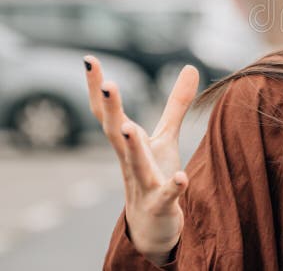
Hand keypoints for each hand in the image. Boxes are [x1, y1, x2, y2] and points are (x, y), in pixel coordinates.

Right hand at [84, 55, 198, 263]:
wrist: (152, 225)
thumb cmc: (155, 174)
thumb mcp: (165, 136)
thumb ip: (176, 104)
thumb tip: (191, 66)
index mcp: (127, 143)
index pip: (108, 113)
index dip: (97, 88)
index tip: (88, 59)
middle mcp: (129, 161)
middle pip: (115, 133)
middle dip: (111, 110)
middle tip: (107, 83)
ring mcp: (143, 184)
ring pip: (135, 164)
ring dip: (131, 146)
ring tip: (128, 127)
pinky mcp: (161, 204)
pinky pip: (166, 196)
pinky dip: (172, 188)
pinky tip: (181, 179)